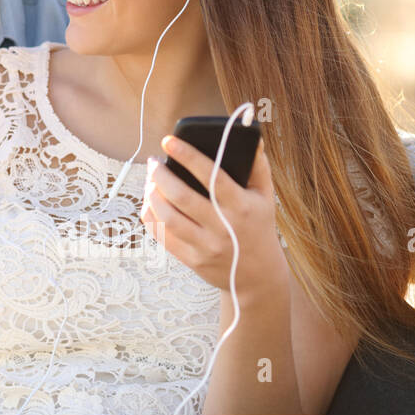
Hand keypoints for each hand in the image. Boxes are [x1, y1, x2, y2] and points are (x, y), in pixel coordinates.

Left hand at [141, 137, 288, 297]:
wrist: (259, 277)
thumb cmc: (259, 227)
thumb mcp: (265, 197)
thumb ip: (258, 166)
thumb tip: (253, 137)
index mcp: (241, 206)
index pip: (212, 177)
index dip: (188, 156)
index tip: (168, 141)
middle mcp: (223, 227)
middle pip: (181, 197)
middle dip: (160, 175)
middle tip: (153, 163)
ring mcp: (206, 246)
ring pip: (168, 217)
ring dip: (152, 195)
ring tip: (150, 182)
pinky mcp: (192, 260)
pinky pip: (162, 236)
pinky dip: (151, 217)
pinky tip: (149, 204)